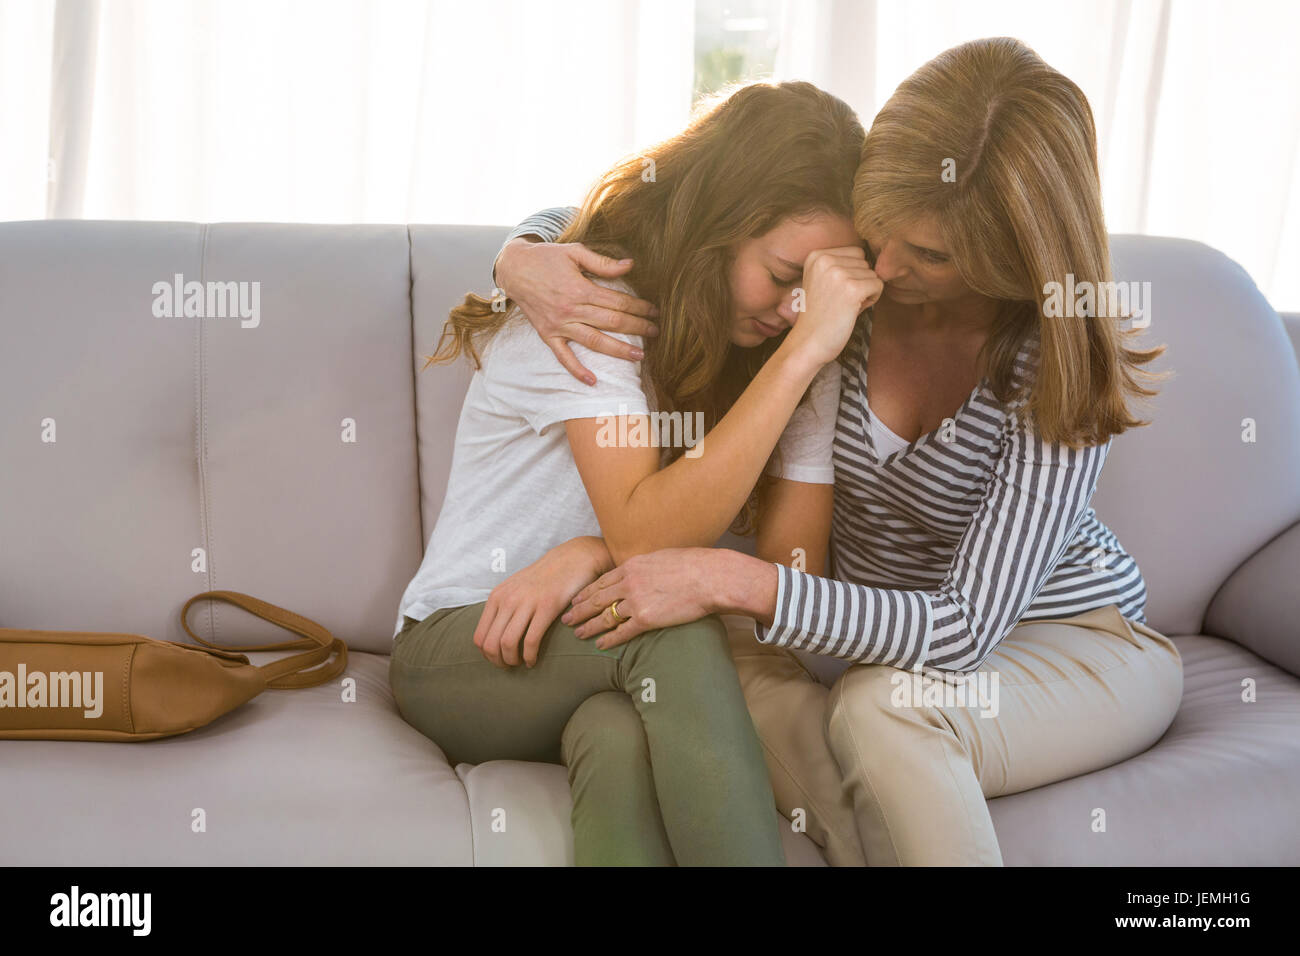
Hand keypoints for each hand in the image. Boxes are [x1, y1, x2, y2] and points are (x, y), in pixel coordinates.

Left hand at [473, 536, 611, 667]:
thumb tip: (494, 636)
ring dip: (513, 661)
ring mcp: (526, 603)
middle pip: (491, 644)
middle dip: (499, 662)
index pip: (479, 636)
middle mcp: (507, 599)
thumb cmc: (544, 578)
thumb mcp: (515, 588)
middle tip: (510, 666)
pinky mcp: (546, 607)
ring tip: (522, 663)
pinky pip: (531, 640)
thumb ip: (502, 608)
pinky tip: (534, 660)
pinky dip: (530, 656)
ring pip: (508, 644)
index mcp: (497, 597)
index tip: (499, 660)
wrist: (571, 559)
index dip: (487, 655)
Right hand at [494, 238, 660, 384]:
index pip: (617, 301)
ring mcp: (559, 325)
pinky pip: (563, 357)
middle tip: (655, 332)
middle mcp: (571, 310)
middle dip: (637, 327)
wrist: (513, 269)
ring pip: (594, 341)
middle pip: (611, 322)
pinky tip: (593, 381)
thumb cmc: (546, 258)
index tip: (654, 310)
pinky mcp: (548, 335)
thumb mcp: (574, 252)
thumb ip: (602, 262)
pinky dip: (577, 370)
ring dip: (618, 350)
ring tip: (639, 356)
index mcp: (580, 288)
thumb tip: (630, 265)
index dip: (639, 306)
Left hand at [561, 548, 719, 649]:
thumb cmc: (693, 565)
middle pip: (596, 598)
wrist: (709, 576)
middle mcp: (628, 582)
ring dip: (588, 626)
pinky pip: (622, 631)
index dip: (586, 592)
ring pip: (604, 616)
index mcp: (631, 566)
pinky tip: (600, 644)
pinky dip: (609, 639)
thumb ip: (646, 566)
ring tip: (577, 634)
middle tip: (566, 619)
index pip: (601, 581)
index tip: (575, 599)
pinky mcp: (646, 618)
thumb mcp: (662, 557)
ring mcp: (635, 601)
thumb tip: (643, 571)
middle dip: (578, 610)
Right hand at [782, 246, 882, 365]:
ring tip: (845, 307)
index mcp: (816, 255)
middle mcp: (825, 260)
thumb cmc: (819, 316)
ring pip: (873, 275)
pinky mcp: (852, 289)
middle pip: (865, 263)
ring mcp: (839, 274)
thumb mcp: (821, 281)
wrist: (807, 343)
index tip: (835, 292)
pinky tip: (854, 311)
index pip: (855, 252)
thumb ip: (840, 264)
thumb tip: (875, 259)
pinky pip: (878, 285)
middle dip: (860, 282)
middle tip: (840, 302)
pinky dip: (872, 300)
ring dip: (865, 292)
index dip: (853, 273)